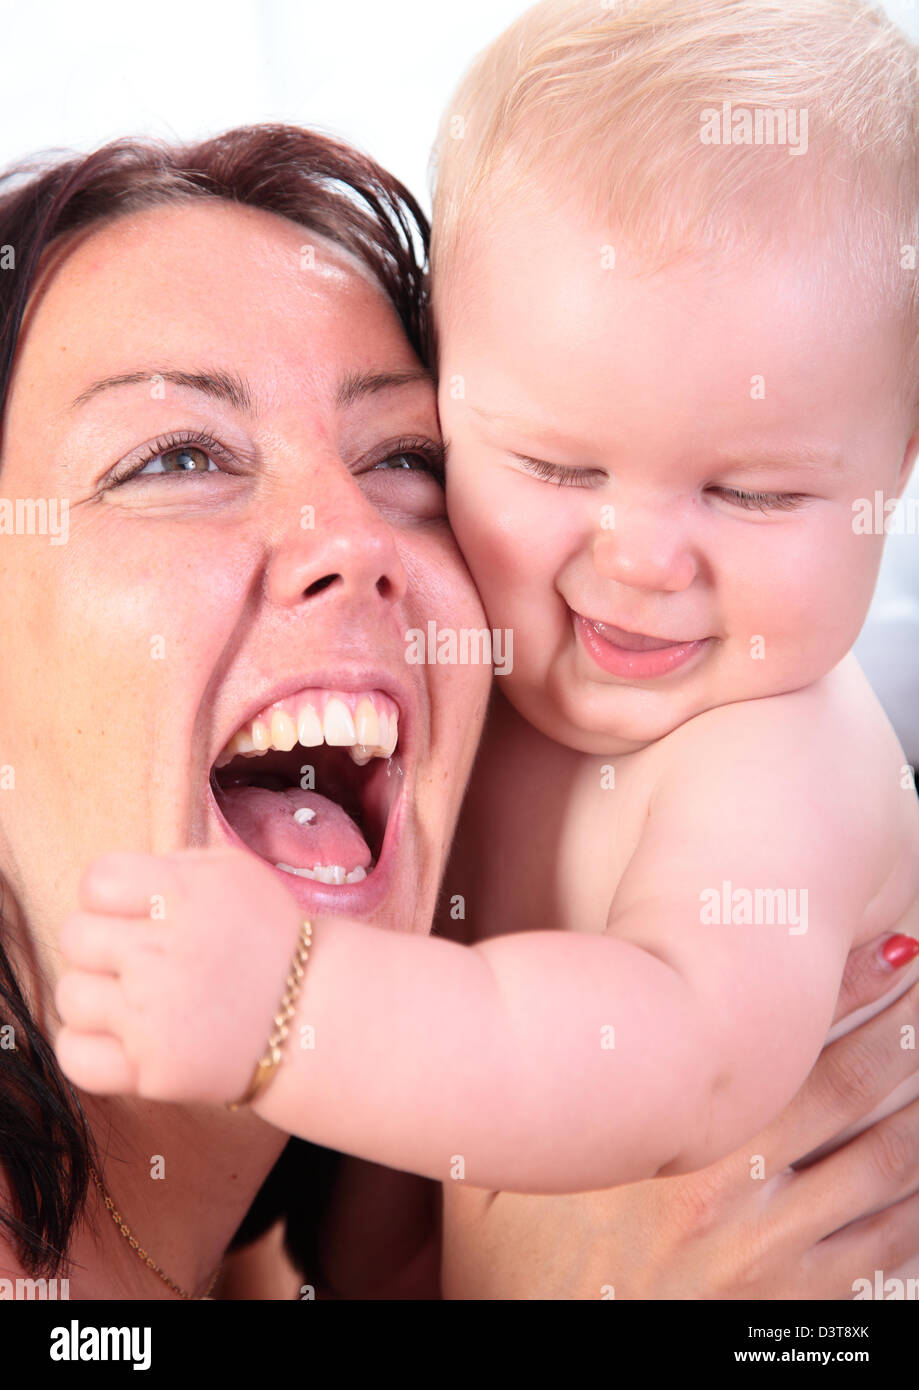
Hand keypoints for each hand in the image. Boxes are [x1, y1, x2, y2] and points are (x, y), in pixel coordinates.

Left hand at [54, 848, 303, 1104]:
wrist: (316, 1017)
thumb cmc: (270, 938)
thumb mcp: (236, 873)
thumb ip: (171, 864)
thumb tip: (112, 882)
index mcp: (184, 896)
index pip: (98, 880)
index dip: (111, 895)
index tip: (138, 912)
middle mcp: (162, 954)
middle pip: (75, 936)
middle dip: (101, 943)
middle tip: (138, 957)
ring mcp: (152, 1017)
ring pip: (70, 995)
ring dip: (96, 995)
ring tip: (135, 998)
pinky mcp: (152, 1070)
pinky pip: (73, 1056)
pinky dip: (88, 1046)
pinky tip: (121, 1035)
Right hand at [443, 936, 918, 1298]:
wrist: (538, 1357)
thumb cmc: (514, 1265)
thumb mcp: (493, 1162)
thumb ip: (526, 1090)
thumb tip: (514, 1001)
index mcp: (669, 1144)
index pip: (779, 1043)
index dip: (841, 988)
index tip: (884, 945)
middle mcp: (735, 1192)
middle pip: (848, 1091)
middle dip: (896, 1025)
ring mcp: (773, 1256)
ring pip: (883, 1166)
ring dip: (918, 1102)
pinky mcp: (790, 1310)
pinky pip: (883, 1251)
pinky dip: (916, 1203)